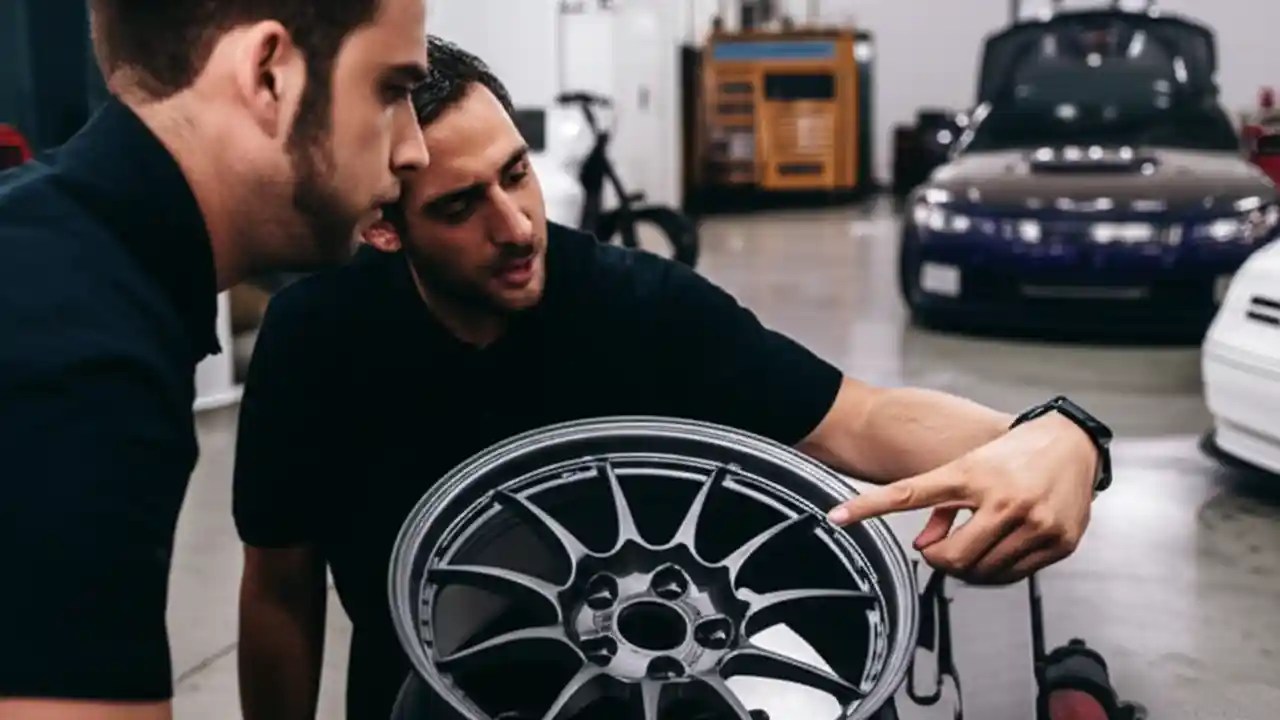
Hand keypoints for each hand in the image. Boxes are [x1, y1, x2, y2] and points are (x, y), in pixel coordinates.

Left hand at [826, 412, 1097, 584]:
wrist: (1072, 444)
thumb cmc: (1013, 453)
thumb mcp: (970, 468)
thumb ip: (941, 508)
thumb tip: (924, 545)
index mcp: (971, 475)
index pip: (908, 494)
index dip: (869, 506)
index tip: (835, 516)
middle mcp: (1004, 501)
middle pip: (952, 558)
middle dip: (939, 561)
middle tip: (938, 552)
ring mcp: (1035, 524)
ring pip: (984, 573)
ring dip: (969, 569)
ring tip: (973, 547)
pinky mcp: (1059, 542)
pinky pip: (1015, 576)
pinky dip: (999, 571)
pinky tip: (999, 551)